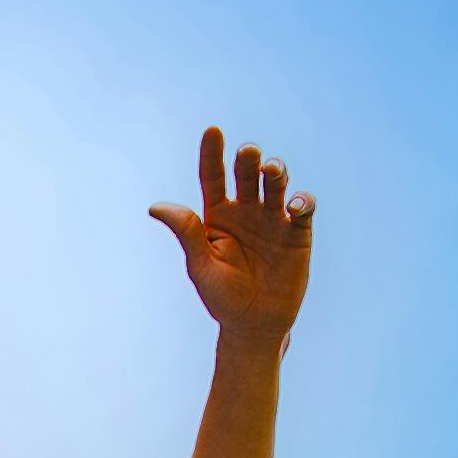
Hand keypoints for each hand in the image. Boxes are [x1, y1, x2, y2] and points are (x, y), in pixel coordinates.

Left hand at [151, 129, 312, 345]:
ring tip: (271, 171)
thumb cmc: (222, 298)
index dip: (212, 153)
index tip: (212, 131)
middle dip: (248, 160)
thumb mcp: (201, 266)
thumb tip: (155, 207)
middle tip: (248, 153)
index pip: (213, 176)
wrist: (254, 325)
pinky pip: (302, 208)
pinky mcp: (297, 231)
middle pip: (247, 173)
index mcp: (218, 215)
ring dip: (275, 172)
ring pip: (275, 183)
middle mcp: (246, 209)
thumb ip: (186, 232)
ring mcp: (273, 218)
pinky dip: (302, 200)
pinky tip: (296, 204)